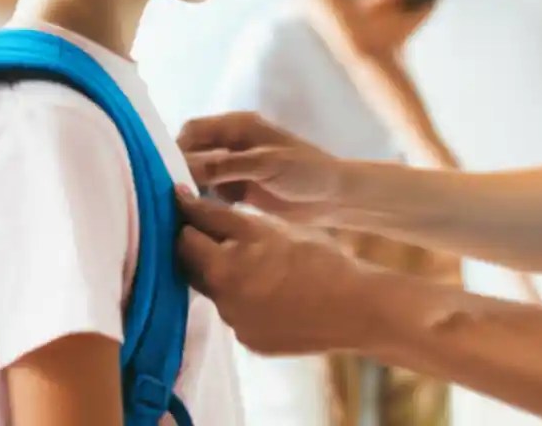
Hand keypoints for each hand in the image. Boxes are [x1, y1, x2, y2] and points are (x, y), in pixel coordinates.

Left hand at [176, 191, 373, 355]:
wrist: (357, 308)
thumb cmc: (316, 257)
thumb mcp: (267, 227)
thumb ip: (220, 216)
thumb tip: (184, 199)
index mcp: (220, 269)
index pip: (184, 239)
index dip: (189, 222)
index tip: (192, 210)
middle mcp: (221, 301)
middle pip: (195, 269)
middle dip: (203, 250)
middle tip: (222, 234)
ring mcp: (236, 325)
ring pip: (217, 292)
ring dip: (226, 276)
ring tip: (258, 263)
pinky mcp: (251, 342)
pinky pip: (238, 314)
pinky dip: (246, 300)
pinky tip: (271, 290)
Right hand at [177, 112, 346, 224]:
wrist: (337, 198)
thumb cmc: (307, 172)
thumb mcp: (266, 164)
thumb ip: (226, 164)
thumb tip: (186, 168)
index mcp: (238, 126)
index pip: (193, 130)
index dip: (176, 148)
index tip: (164, 172)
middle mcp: (231, 144)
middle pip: (191, 152)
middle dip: (178, 171)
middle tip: (166, 194)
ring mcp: (234, 167)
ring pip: (198, 175)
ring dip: (188, 188)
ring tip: (175, 208)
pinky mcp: (238, 190)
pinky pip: (210, 193)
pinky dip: (202, 203)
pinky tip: (194, 217)